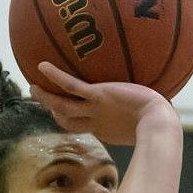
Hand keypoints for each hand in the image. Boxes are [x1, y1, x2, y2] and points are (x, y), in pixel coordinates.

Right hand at [30, 62, 176, 145]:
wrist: (158, 122)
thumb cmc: (160, 121)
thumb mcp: (146, 117)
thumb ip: (143, 110)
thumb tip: (155, 102)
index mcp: (104, 127)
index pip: (80, 125)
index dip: (68, 121)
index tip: (60, 113)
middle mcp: (95, 120)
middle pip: (66, 119)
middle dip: (52, 111)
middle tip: (40, 101)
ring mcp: (94, 109)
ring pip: (62, 105)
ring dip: (46, 97)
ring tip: (32, 86)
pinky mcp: (98, 96)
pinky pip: (71, 86)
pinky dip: (56, 76)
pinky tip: (43, 65)